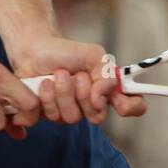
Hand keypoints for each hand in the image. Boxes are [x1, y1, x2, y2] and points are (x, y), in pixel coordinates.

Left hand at [9, 34, 146, 123]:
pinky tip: (44, 83)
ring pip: (72, 117)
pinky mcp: (48, 115)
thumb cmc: (66, 52)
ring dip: (63, 91)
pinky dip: (46, 96)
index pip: (133, 107)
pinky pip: (51, 117)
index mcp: (107, 90)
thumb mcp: (94, 56)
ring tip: (58, 74)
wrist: (35, 49)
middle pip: (98, 116)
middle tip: (77, 75)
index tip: (120, 101)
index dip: (131, 107)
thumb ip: (107, 75)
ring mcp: (70, 112)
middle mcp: (91, 105)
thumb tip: (101, 98)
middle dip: (84, 94)